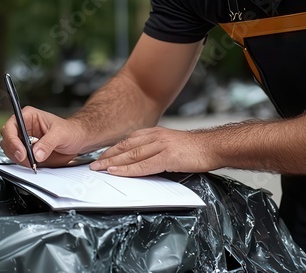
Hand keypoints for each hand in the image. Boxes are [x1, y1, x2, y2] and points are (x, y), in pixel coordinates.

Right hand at [0, 106, 87, 168]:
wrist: (78, 140)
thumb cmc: (71, 130)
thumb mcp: (61, 134)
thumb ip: (48, 143)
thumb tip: (36, 154)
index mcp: (29, 116)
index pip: (11, 126)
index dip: (12, 140)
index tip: (21, 152)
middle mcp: (23, 126)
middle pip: (7, 138)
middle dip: (14, 151)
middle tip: (27, 160)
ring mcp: (24, 139)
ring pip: (9, 149)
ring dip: (18, 158)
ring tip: (33, 162)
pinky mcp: (27, 150)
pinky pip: (17, 157)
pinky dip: (22, 163)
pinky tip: (33, 163)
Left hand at [88, 127, 218, 176]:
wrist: (213, 146)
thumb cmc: (195, 149)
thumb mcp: (172, 144)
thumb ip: (156, 150)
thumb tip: (142, 162)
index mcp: (156, 133)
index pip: (128, 140)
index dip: (112, 149)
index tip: (100, 157)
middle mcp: (156, 136)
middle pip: (126, 147)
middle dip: (107, 156)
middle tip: (92, 165)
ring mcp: (161, 146)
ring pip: (131, 155)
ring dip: (112, 163)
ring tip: (98, 169)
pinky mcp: (167, 157)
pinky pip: (143, 165)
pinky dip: (127, 170)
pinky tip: (117, 172)